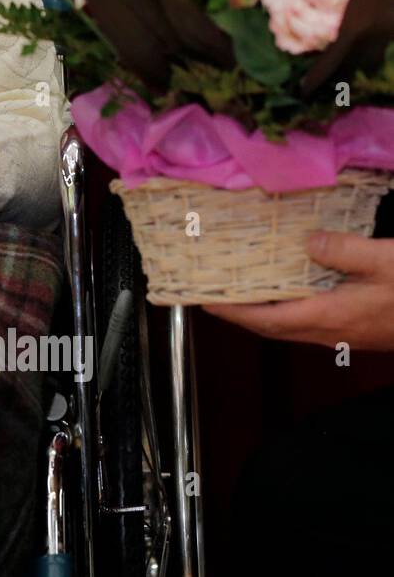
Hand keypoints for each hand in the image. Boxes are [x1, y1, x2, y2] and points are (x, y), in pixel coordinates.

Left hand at [203, 232, 393, 350]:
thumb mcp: (386, 260)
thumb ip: (343, 250)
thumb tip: (308, 242)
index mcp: (329, 317)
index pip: (264, 319)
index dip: (230, 310)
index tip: (201, 299)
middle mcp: (331, 332)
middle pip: (271, 326)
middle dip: (239, 311)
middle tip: (212, 290)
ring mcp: (345, 334)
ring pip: (290, 325)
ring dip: (264, 309)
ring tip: (241, 285)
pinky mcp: (357, 329)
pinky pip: (310, 320)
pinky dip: (290, 305)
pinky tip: (290, 285)